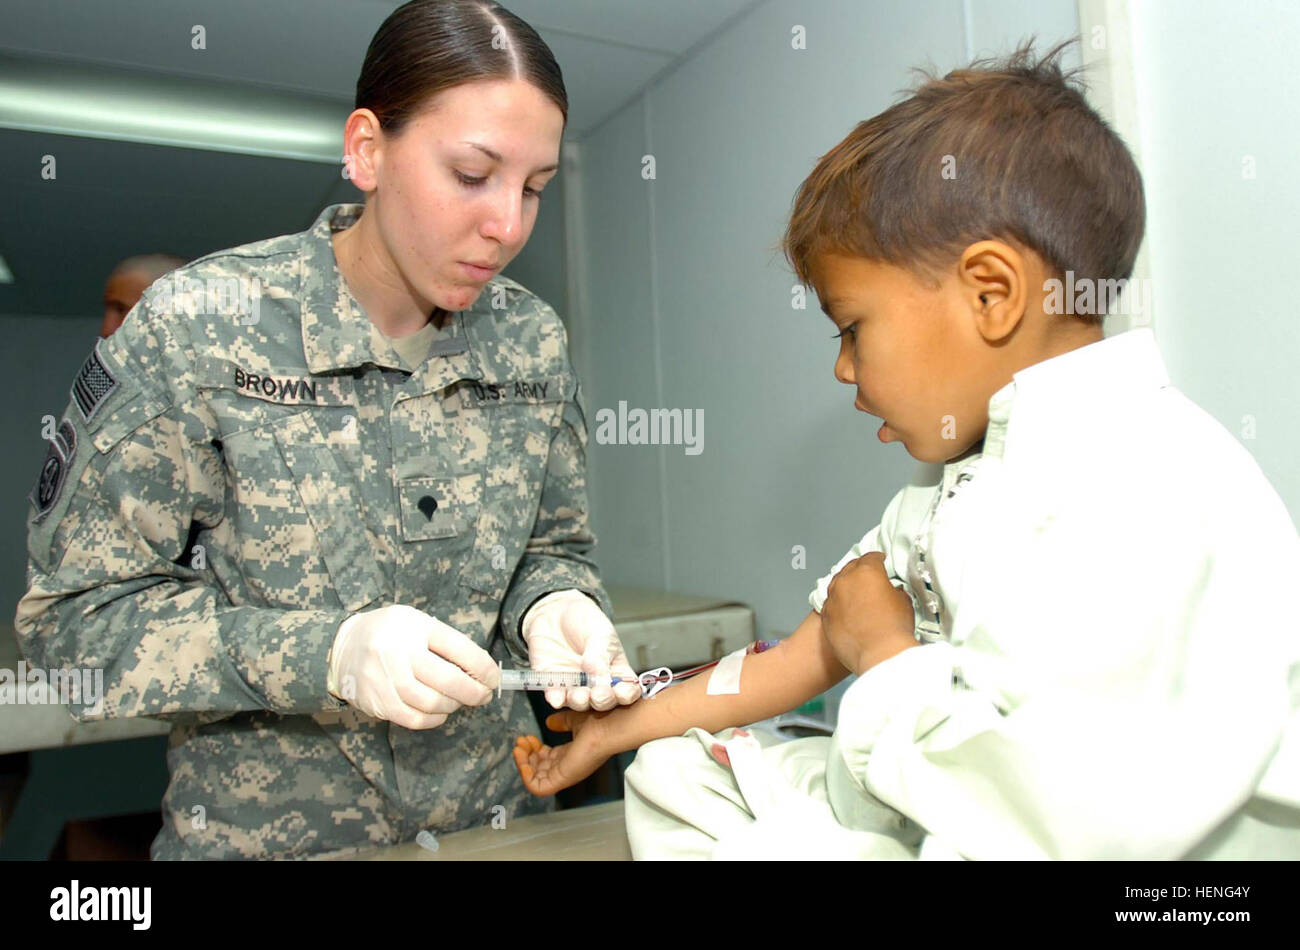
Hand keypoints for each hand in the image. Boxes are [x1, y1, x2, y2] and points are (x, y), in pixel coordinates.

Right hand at [327, 604, 497, 728]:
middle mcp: (399, 652)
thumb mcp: (417, 623)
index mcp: (415, 627)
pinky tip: (438, 712)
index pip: (460, 649)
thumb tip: (481, 671)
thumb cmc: (391, 634)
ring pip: (432, 703)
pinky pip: (413, 719)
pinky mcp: (376, 701)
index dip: (483, 668)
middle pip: (448, 680)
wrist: (343, 645)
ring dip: (453, 706)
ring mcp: (385, 678)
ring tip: (457, 701)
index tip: (493, 678)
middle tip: (483, 695)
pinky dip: (433, 719)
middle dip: (474, 692)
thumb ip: (446, 643)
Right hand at [513, 708, 613, 796]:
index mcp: (570, 755)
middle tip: (521, 741)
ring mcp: (565, 774)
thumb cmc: (598, 721)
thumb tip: (549, 722)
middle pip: (538, 769)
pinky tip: (522, 758)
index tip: (527, 736)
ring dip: (523, 764)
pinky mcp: (563, 779)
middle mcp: (567, 767)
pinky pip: (538, 787)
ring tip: (519, 747)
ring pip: (535, 779)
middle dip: (525, 755)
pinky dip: (526, 775)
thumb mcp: (574, 720)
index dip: (533, 750)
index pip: (546, 760)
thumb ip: (561, 723)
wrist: (609, 724)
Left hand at [522, 590, 639, 710]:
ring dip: (580, 702)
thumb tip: (599, 676)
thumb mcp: (600, 634)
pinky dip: (556, 699)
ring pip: (580, 704)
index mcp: (616, 671)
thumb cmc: (585, 621)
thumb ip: (600, 655)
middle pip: (603, 701)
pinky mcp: (553, 684)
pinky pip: (555, 697)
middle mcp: (596, 683)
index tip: (622, 692)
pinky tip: (557, 697)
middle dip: (602, 700)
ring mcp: (575, 686)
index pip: (627, 689)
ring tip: (579, 695)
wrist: (555, 611)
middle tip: (598, 694)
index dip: (626, 695)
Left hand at [821, 552, 917, 675]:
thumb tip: (891, 591)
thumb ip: (894, 590)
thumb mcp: (903, 602)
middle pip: (850, 568)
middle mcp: (845, 581)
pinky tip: (846, 610)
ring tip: (855, 593)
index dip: (877, 559)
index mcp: (866, 572)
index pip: (871, 558)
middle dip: (860, 569)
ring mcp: (832, 599)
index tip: (880, 561)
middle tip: (867, 575)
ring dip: (846, 586)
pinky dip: (838, 604)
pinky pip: (830, 604)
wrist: (879, 655)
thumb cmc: (894, 628)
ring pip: (836, 585)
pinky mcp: (826, 617)